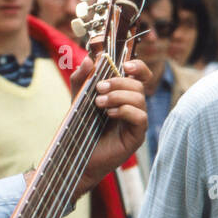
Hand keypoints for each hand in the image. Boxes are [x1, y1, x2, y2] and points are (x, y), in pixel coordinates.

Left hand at [73, 57, 149, 199]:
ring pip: (139, 98)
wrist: (77, 157)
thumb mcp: (78, 99)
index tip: (125, 65)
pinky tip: (109, 114)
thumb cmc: (81, 130)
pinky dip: (125, 111)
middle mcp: (133, 107)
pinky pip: (140, 117)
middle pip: (138, 84)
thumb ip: (81, 80)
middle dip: (118, 82)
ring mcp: (136, 122)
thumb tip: (89, 60)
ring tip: (99, 104)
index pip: (140, 76)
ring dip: (118, 96)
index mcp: (123, 96)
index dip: (138, 66)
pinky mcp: (136, 136)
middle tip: (99, 89)